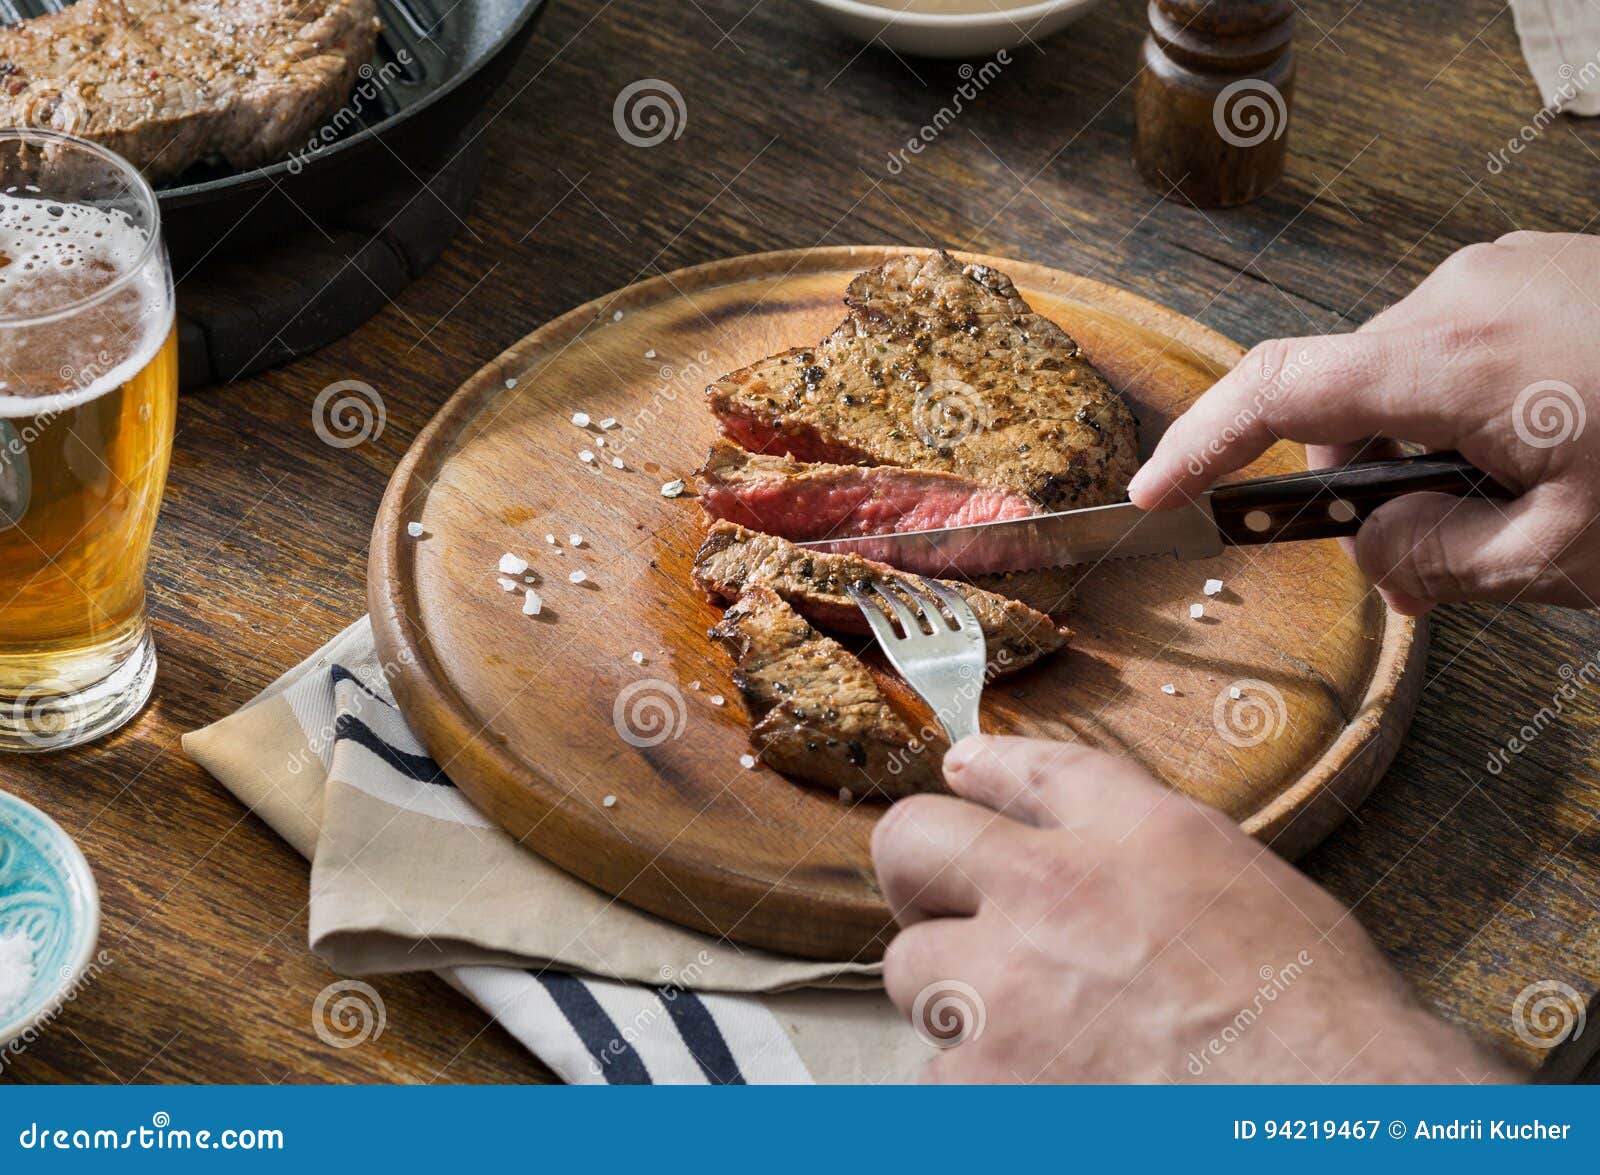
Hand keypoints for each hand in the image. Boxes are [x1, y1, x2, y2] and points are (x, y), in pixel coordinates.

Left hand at [872, 736, 1512, 1082]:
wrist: (1333, 1119)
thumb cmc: (1319, 1019)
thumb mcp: (1246, 883)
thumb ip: (1149, 842)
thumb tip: (1079, 828)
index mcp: (1131, 834)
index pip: (1024, 768)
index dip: (985, 769)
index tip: (966, 775)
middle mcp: (1047, 894)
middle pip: (912, 846)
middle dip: (926, 880)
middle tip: (960, 917)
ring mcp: (1002, 994)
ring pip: (916, 972)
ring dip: (960, 996)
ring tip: (1042, 1035)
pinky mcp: (983, 1090)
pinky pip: (941, 1074)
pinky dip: (982, 1088)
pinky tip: (1053, 1095)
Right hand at [1127, 231, 1599, 615]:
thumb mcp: (1564, 552)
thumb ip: (1437, 557)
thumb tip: (1370, 548)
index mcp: (1455, 358)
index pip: (1276, 393)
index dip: (1201, 446)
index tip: (1158, 493)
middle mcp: (1463, 295)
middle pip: (1340, 397)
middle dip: (1353, 484)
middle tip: (1417, 569)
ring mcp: (1503, 273)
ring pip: (1399, 377)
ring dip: (1416, 449)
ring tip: (1506, 508)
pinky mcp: (1538, 273)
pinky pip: (1456, 347)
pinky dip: (1461, 410)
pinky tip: (1534, 451)